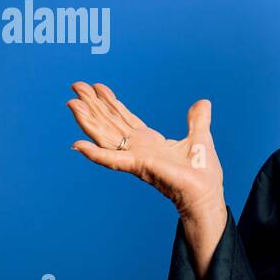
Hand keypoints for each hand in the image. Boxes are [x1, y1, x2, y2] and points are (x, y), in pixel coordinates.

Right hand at [67, 82, 225, 221]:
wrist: (207, 194)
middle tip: (76, 85)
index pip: (124, 118)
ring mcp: (135, 158)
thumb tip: (203, 102)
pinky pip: (111, 159)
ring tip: (72, 104)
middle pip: (109, 122)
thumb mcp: (200, 137)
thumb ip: (198, 119)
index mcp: (149, 142)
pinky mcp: (138, 166)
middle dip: (93, 104)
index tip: (96, 86)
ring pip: (104, 135)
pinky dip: (94, 153)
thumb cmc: (202, 173)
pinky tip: (77, 144)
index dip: (110, 102)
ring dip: (87, 120)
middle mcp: (138, 148)